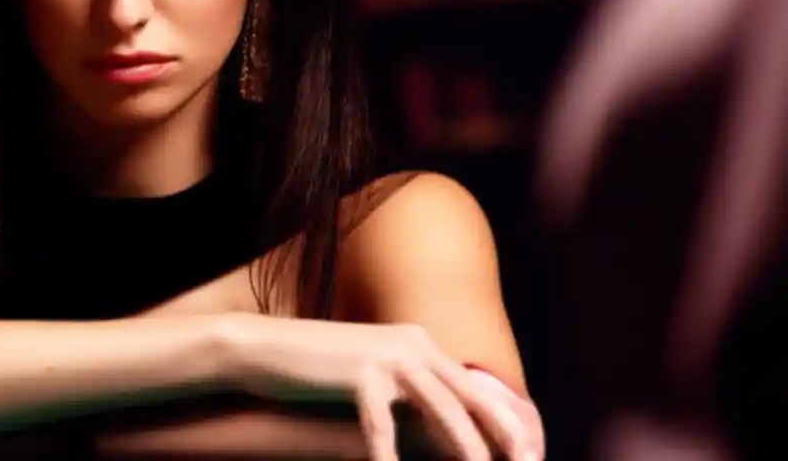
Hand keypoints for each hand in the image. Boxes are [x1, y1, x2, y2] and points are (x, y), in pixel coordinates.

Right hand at [217, 312, 542, 460]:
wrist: (264, 348)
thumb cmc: (317, 371)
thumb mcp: (374, 377)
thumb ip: (409, 393)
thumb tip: (439, 428)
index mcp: (420, 343)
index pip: (476, 388)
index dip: (506, 425)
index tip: (528, 455)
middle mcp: (413, 343)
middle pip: (472, 398)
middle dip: (503, 439)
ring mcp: (387, 355)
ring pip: (443, 411)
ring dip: (466, 450)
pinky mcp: (360, 373)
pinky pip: (383, 427)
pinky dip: (389, 457)